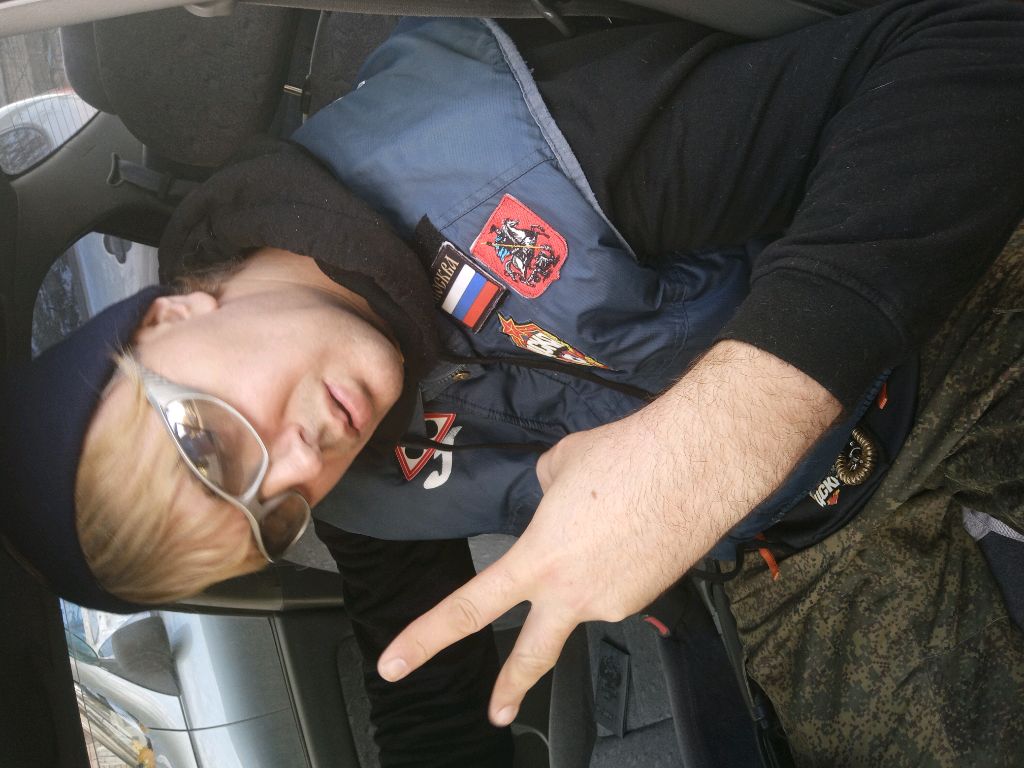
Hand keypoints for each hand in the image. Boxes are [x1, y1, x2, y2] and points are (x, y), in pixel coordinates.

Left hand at [376, 341, 840, 725]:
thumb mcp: (557, 468)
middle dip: (511, 686)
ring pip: (590, 594)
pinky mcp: (650, 598)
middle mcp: (574, 595)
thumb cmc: (622, 455)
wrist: (697, 461)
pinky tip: (639, 528)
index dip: (426, 638)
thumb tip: (552, 508)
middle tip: (498, 711)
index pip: (469, 608)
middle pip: (534, 654)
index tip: (395, 664)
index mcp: (538, 561)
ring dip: (594, 564)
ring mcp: (616, 603)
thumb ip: (542, 498)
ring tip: (620, 513)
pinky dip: (623, 560)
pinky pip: (622, 584)